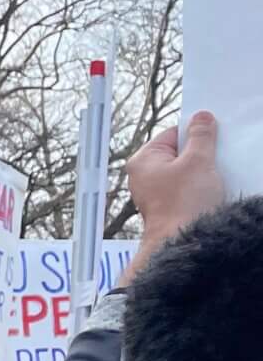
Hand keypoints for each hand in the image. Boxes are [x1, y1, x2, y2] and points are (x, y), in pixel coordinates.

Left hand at [124, 112, 226, 272]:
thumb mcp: (198, 161)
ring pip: (185, 171)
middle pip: (179, 153)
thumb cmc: (184, 203)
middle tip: (218, 156)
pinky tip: (213, 190)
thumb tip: (201, 117)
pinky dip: (201, 186)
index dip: (195, 133)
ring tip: (216, 175)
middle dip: (201, 153)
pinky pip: (187, 188)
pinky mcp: (169, 206)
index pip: (172, 134)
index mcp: (143, 160)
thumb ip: (201, 136)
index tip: (214, 134)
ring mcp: (156, 192)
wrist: (184, 242)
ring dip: (203, 171)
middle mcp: (145, 176)